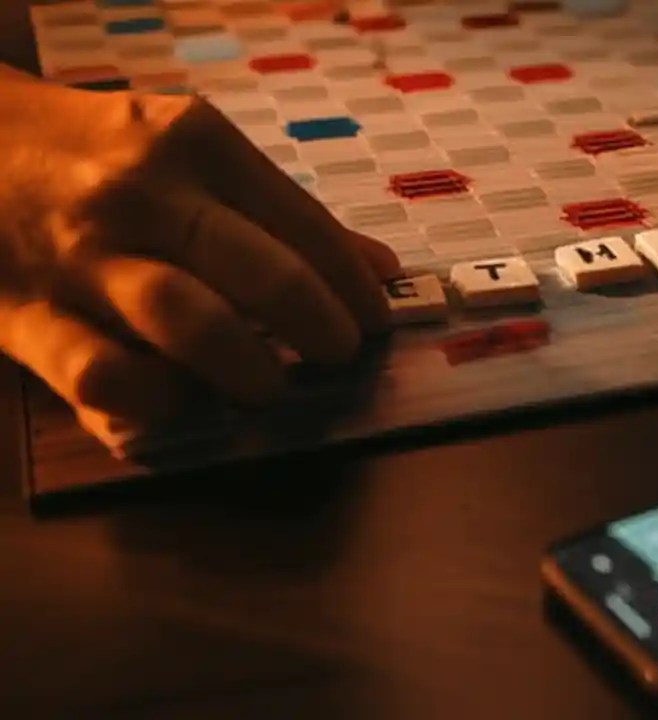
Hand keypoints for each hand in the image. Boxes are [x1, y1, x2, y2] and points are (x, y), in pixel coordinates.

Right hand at [0, 66, 400, 441]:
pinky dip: (159, 403)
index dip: (355, 288)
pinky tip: (184, 402)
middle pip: (264, 278)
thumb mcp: (188, 151)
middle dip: (323, 331)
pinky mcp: (31, 320)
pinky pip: (109, 379)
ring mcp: (85, 258)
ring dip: (252, 371)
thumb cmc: (97, 156)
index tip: (377, 323)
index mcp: (195, 143)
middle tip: (339, 358)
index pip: (305, 228)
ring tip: (271, 388)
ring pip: (193, 326)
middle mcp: (143, 195)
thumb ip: (281, 209)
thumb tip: (380, 268)